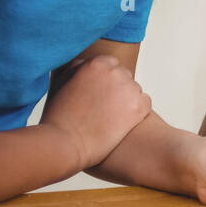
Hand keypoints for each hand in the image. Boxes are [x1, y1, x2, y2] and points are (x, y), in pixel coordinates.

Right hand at [41, 55, 151, 170]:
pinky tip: (122, 122)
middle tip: (103, 108)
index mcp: (96, 64)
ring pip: (134, 90)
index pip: (110, 64)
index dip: (104, 81)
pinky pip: (145, 103)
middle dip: (116, 90)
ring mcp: (128, 89)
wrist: (65, 142)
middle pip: (124, 76)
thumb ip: (78, 68)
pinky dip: (138, 112)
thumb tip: (88, 64)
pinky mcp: (138, 107)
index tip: (99, 94)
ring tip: (109, 118)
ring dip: (126, 101)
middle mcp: (114, 72)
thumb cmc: (60, 117)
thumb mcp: (62, 82)